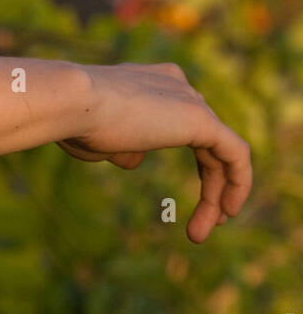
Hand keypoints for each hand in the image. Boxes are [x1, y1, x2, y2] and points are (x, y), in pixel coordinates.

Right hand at [59, 62, 251, 243]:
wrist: (75, 103)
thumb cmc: (75, 122)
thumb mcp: (99, 138)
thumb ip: (123, 146)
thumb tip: (137, 159)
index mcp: (151, 80)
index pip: (181, 121)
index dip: (188, 160)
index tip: (177, 198)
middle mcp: (174, 83)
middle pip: (206, 138)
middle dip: (209, 183)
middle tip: (200, 224)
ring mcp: (189, 98)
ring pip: (220, 151)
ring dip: (216, 195)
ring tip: (201, 233)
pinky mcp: (200, 118)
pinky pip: (235, 154)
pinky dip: (238, 183)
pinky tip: (227, 211)